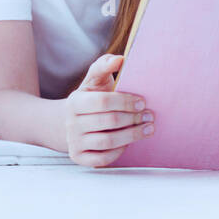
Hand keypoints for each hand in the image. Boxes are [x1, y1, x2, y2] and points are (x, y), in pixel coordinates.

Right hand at [64, 53, 154, 167]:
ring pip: (107, 141)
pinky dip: (118, 152)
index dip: (125, 101)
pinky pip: (102, 159)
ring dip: (132, 135)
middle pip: (108, 121)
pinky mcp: (79, 157)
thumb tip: (120, 59)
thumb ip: (104, 66)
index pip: (102, 101)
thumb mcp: (93, 80)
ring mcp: (74, 142)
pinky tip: (130, 143)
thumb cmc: (90, 98)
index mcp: (75, 102)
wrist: (68, 122)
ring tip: (148, 129)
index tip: (143, 101)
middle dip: (133, 118)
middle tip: (150, 116)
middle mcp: (71, 123)